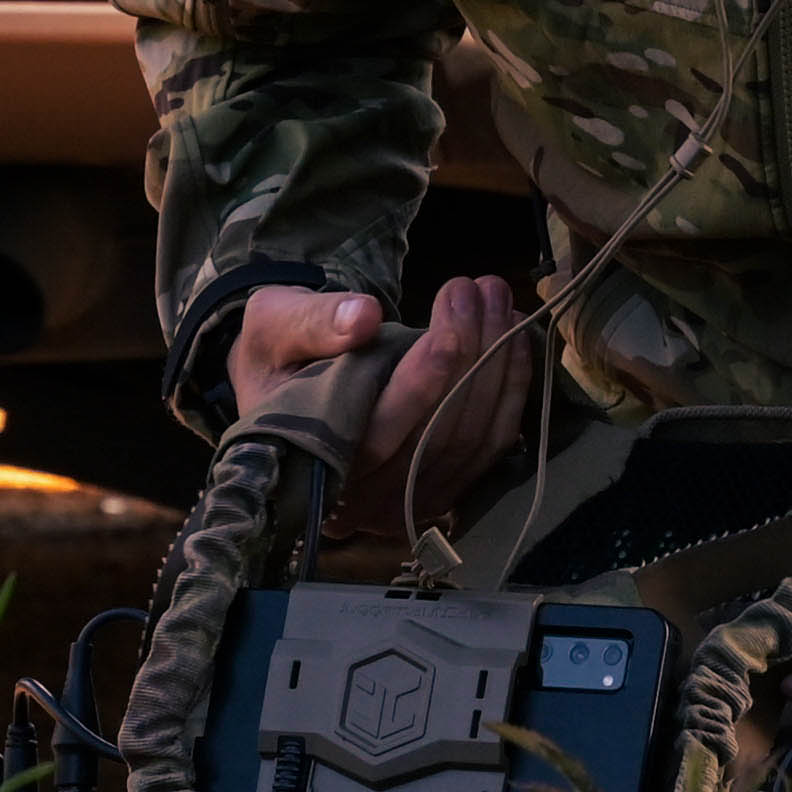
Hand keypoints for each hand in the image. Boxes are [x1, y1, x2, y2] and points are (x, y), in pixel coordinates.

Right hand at [228, 275, 530, 543]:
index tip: (447, 328)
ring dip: (498, 364)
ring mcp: (409, 502)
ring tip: (500, 298)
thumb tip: (363, 316)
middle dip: (472, 356)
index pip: (377, 438)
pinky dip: (511, 388)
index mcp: (310, 469)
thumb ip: (313, 323)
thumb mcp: (274, 326)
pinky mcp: (444, 486)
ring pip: (473, 439)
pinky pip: (491, 443)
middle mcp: (363, 503)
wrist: (287, 382)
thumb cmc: (277, 354)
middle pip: (438, 436)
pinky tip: (516, 336)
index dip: (419, 385)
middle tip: (482, 287)